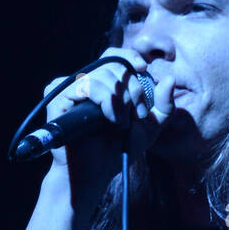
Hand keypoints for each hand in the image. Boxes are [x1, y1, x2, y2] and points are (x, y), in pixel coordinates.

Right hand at [43, 47, 175, 200]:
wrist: (96, 173)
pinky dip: (104, 100)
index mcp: (103, 84)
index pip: (115, 56)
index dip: (130, 56)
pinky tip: (109, 119)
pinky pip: (85, 84)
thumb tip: (170, 78)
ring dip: (120, 100)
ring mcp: (70, 88)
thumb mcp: (149, 128)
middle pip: (113, 65)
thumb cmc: (118, 150)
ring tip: (121, 123)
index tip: (145, 69)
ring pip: (102, 75)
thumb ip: (164, 106)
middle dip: (132, 89)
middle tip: (137, 115)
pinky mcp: (58, 97)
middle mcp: (86, 82)